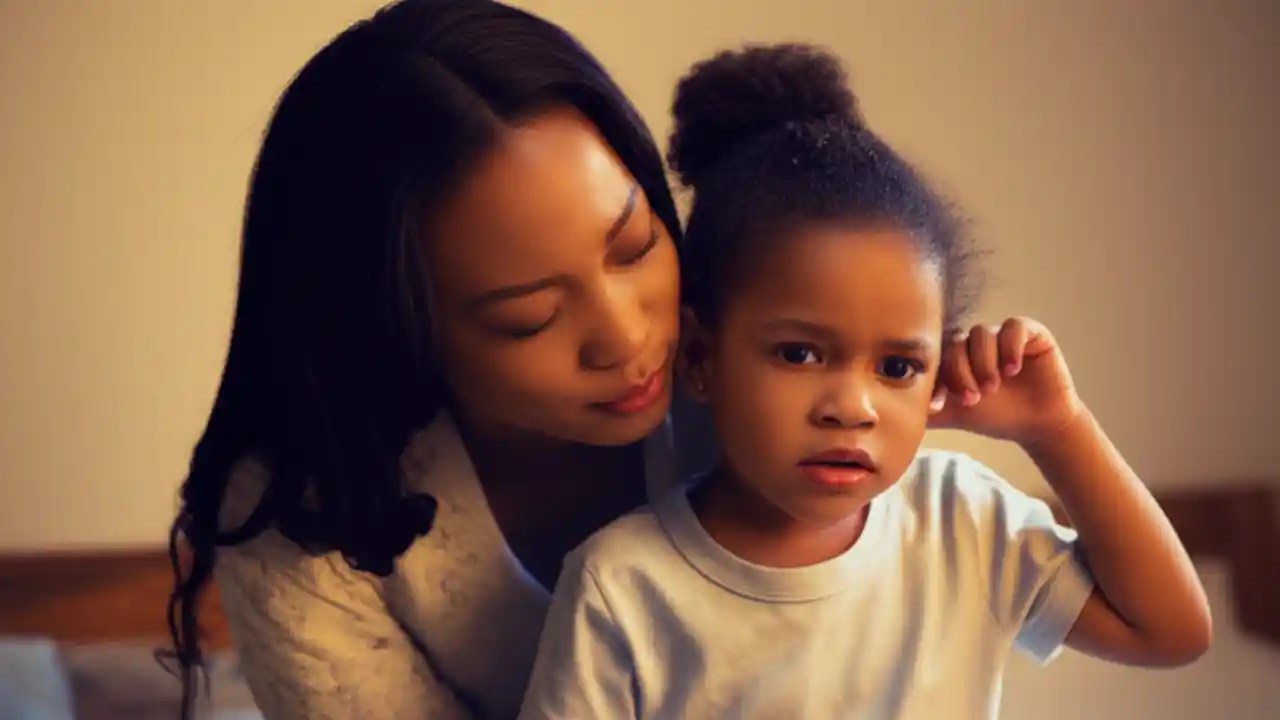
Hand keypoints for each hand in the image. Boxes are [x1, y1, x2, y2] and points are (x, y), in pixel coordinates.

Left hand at [928, 316, 1084, 446]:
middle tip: (972, 398)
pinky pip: (1014, 326)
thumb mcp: (953, 414)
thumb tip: (887, 415)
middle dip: (960, 372)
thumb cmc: (994, 416)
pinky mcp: (1030, 333)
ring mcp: (1001, 335)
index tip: (940, 405)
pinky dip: (1010, 347)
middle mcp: (975, 342)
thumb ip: (924, 409)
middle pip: (956, 343)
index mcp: (955, 356)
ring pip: (981, 334)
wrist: (1036, 425)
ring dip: (984, 363)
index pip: (937, 354)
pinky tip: (1013, 369)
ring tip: (993, 387)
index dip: (938, 378)